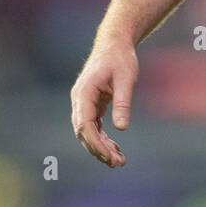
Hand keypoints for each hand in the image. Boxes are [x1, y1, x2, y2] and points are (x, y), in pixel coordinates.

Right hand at [70, 40, 138, 167]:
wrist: (115, 43)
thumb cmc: (121, 58)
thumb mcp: (126, 78)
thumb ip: (122, 103)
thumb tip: (121, 129)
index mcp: (84, 93)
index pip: (84, 124)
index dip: (95, 142)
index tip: (108, 155)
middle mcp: (79, 100)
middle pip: (83, 132)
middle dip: (98, 149)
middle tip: (117, 163)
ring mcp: (84, 103)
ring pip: (87, 132)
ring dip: (100, 147)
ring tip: (118, 161)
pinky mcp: (91, 104)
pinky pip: (94, 126)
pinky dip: (103, 138)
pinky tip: (115, 148)